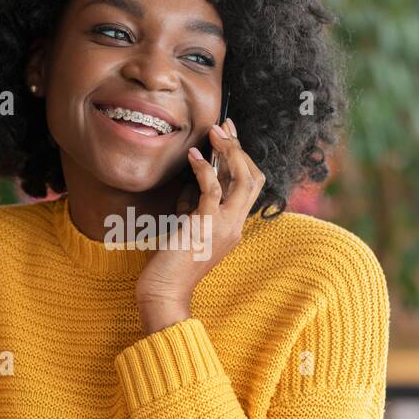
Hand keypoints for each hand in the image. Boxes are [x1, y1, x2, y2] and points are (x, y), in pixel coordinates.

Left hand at [135, 117, 265, 332]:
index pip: (250, 186)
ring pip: (243, 179)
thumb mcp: (187, 227)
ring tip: (214, 132)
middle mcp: (235, 226)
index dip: (242, 159)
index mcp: (233, 227)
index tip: (227, 137)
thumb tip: (191, 181)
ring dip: (230, 151)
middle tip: (225, 126)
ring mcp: (224, 227)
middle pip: (254, 178)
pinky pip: (213, 189)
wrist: (164, 292)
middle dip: (241, 148)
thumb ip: (194, 205)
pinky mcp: (206, 226)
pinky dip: (205, 168)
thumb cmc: (169, 263)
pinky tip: (193, 156)